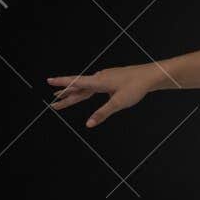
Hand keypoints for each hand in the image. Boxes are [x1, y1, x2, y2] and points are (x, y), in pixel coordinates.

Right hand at [46, 65, 162, 127]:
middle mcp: (100, 78)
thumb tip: (89, 124)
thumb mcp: (118, 103)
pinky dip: (84, 91)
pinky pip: (93, 86)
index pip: (76, 82)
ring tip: (62, 97)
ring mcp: (105, 77)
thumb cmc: (135, 87)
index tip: (49, 81)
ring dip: (74, 93)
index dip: (62, 83)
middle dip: (65, 96)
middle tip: (53, 103)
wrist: (150, 75)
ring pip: (85, 87)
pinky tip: (84, 93)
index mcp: (99, 82)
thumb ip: (102, 113)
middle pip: (78, 88)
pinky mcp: (111, 79)